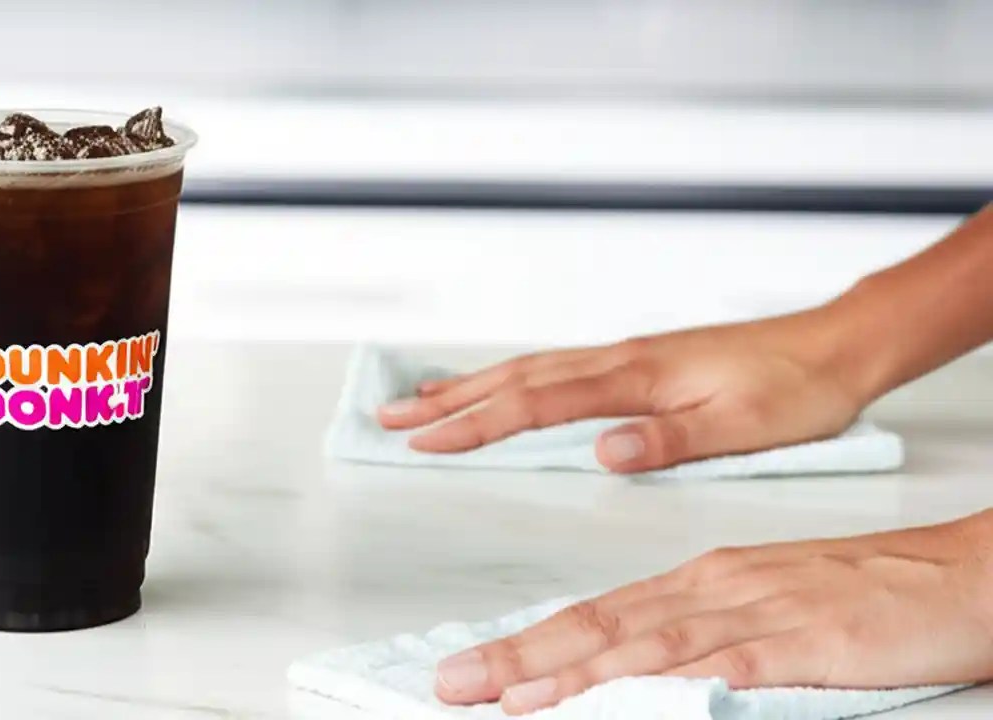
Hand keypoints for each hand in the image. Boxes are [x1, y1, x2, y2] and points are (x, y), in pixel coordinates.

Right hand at [378, 307, 869, 472]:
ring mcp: (623, 355)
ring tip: (418, 398)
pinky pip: (553, 367)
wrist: (833, 346)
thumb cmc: (797, 389)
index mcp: (637, 376)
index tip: (426, 438)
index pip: (538, 403)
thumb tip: (601, 452)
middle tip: (389, 417)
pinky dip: (510, 377)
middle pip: (516, 378)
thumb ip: (670, 438)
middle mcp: (620, 359)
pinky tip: (499, 384)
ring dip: (469, 384)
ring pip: (529, 368)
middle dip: (448, 399)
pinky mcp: (634, 361)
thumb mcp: (745, 427)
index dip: (477, 422)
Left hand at [433, 511, 992, 713]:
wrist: (959, 573)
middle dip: (520, 657)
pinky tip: (621, 699)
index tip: (480, 670)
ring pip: (641, 644)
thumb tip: (636, 669)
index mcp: (702, 581)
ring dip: (568, 673)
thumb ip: (702, 639)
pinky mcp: (800, 642)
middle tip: (455, 683)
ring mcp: (754, 613)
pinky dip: (661, 684)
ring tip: (508, 698)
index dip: (532, 643)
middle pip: (598, 624)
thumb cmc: (867, 593)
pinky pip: (719, 667)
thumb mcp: (768, 613)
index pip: (598, 613)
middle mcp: (712, 588)